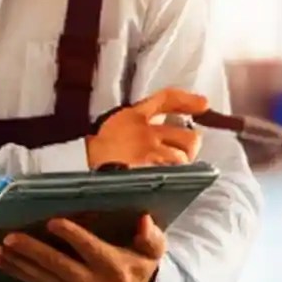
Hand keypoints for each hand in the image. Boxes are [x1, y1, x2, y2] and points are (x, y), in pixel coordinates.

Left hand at [0, 215, 165, 281]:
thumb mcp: (153, 251)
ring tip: (0, 249)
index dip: (72, 235)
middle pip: (58, 265)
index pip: (90, 249)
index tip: (53, 222)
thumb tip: (144, 220)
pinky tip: (4, 262)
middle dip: (33, 251)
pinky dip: (19, 274)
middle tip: (11, 237)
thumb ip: (150, 237)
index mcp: (114, 267)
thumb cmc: (139, 266)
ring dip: (18, 263)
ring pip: (42, 277)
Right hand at [87, 88, 207, 169]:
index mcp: (133, 116)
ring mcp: (147, 152)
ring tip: (166, 172)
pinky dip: (173, 180)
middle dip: (189, 147)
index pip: (167, 98)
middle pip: (188, 136)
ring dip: (179, 167)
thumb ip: (144, 118)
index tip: (203, 104)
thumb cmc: (99, 151)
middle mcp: (144, 131)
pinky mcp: (148, 172)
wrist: (77, 170)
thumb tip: (173, 119)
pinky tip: (166, 183)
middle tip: (181, 154)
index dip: (188, 100)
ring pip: (182, 159)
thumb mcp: (118, 124)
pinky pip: (173, 175)